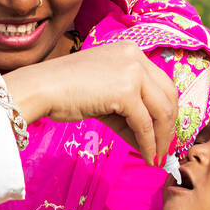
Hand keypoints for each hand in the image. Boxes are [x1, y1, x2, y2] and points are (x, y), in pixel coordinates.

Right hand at [4, 41, 177, 165]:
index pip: (161, 83)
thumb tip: (149, 141)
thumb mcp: (104, 97)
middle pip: (169, 95)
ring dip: (162, 139)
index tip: (163, 132)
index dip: (166, 110)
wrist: (41, 88)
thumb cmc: (64, 92)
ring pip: (162, 111)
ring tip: (157, 158)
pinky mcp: (126, 91)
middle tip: (164, 149)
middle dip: (169, 125)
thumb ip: (128, 113)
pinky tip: (147, 157)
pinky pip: (145, 124)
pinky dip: (149, 144)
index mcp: (130, 51)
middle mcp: (135, 56)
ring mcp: (132, 72)